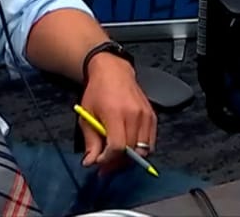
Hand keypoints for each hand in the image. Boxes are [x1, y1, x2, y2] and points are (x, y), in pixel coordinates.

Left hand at [78, 53, 156, 171]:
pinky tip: (128, 148)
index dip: (108, 160)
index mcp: (116, 113)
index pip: (117, 146)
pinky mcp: (153, 116)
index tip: (99, 162)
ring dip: (130, 159)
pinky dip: (140, 149)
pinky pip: (151, 142)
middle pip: (131, 151)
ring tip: (117, 158)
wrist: (113, 72)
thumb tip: (90, 162)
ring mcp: (146, 115)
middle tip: (106, 167)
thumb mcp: (87, 116)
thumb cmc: (98, 92)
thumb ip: (90, 141)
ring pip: (144, 149)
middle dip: (117, 163)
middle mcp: (135, 115)